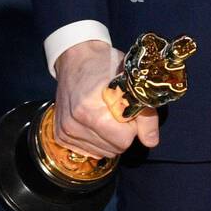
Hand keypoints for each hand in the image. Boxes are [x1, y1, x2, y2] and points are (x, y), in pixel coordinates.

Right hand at [52, 40, 159, 158]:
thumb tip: (151, 142)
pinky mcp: (59, 136)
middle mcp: (74, 124)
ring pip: (101, 152)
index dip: (132, 126)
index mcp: (91, 110)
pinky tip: (95, 122)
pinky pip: (88, 151)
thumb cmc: (106, 66)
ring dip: (109, 138)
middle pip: (113, 149)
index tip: (129, 109)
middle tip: (118, 111)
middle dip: (122, 133)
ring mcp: (65, 131)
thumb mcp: (131, 84)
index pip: (123, 140)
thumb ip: (146, 115)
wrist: (76, 58)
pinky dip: (96, 140)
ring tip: (106, 115)